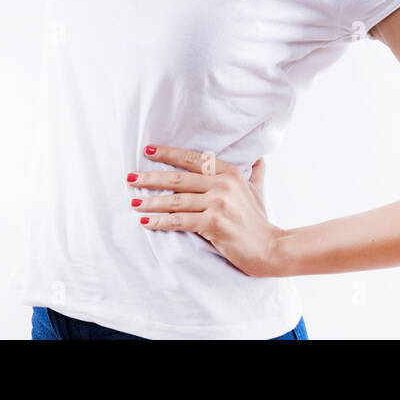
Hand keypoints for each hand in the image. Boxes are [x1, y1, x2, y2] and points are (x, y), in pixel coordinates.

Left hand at [127, 145, 285, 277]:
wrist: (270, 248)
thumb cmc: (259, 220)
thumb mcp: (257, 190)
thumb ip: (255, 172)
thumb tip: (259, 157)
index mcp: (230, 172)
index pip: (193, 158)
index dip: (169, 154)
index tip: (148, 151)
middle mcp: (223, 184)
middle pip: (179, 178)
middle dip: (151, 177)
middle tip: (130, 177)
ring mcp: (219, 203)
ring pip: (176, 200)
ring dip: (151, 201)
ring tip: (133, 202)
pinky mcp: (214, 223)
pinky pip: (180, 221)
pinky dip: (161, 221)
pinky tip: (145, 222)